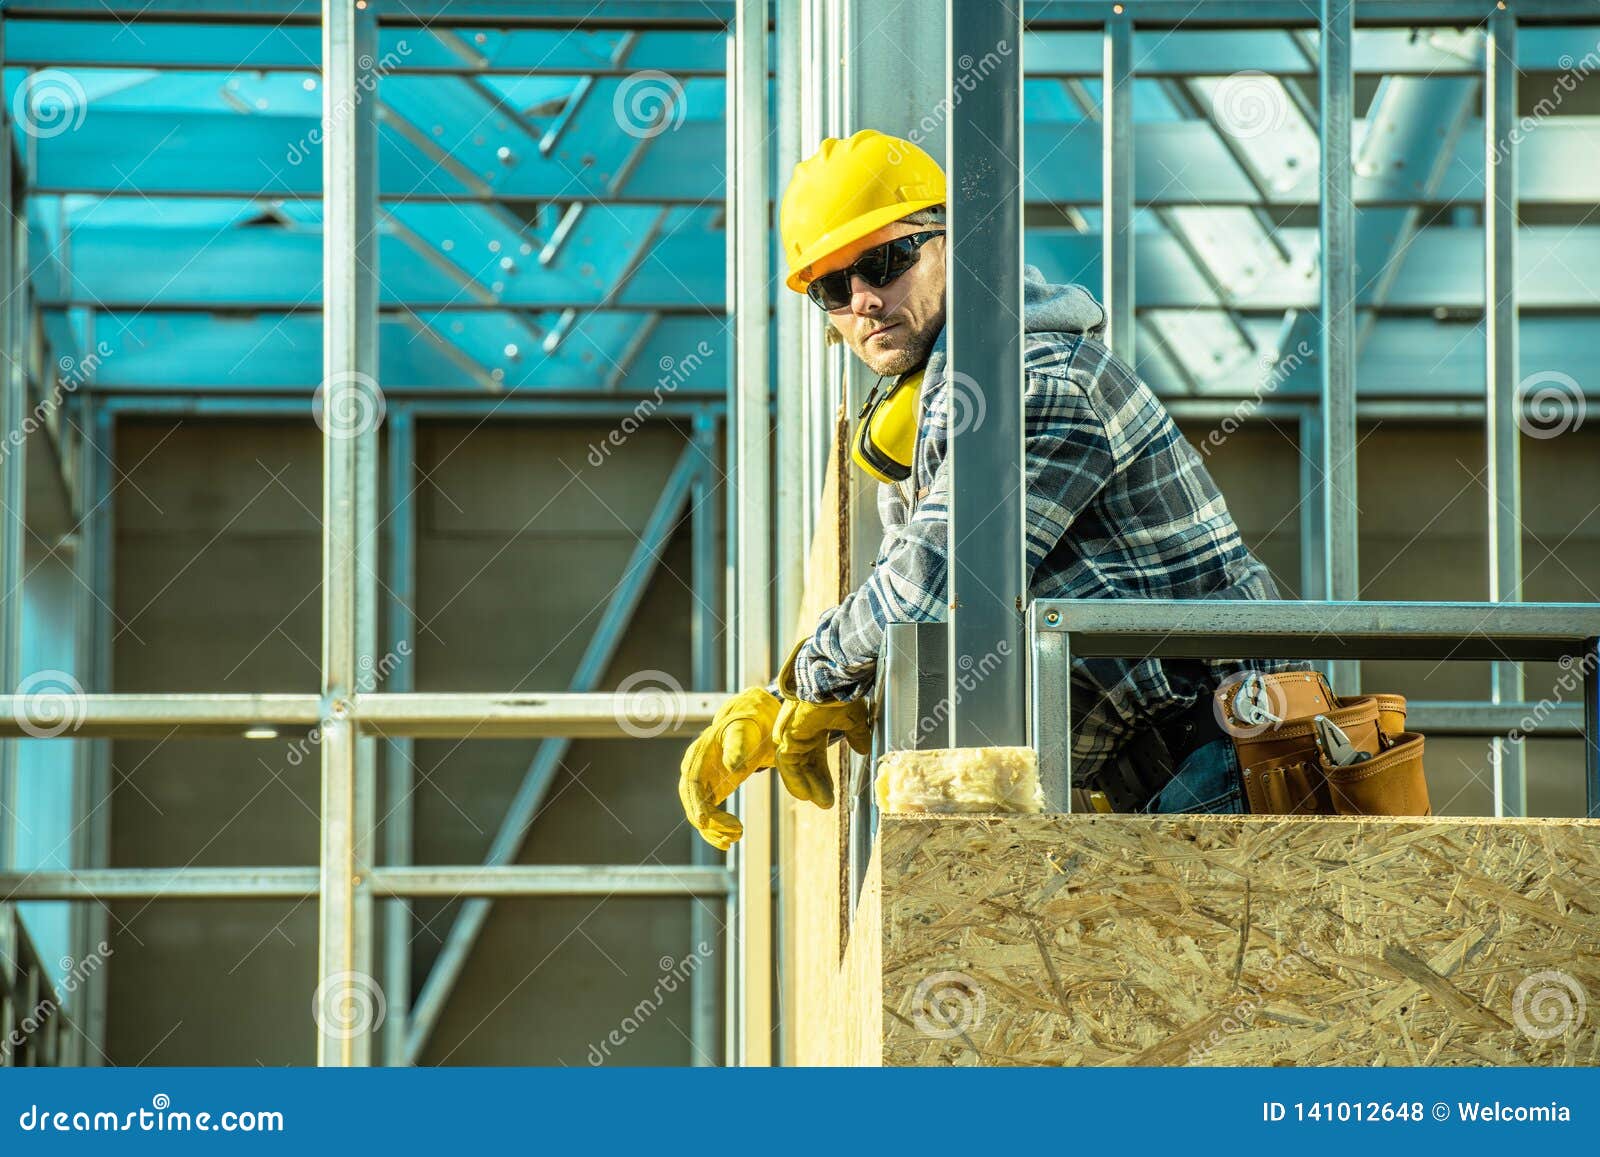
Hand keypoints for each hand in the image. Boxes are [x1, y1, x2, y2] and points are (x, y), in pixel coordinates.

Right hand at [677, 688, 779, 850]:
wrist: (749, 725)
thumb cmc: (746, 727)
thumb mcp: (744, 733)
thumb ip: (737, 746)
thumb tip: (732, 767)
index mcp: (697, 756)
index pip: (691, 784)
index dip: (695, 804)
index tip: (704, 822)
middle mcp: (693, 771)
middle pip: (692, 804)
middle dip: (711, 823)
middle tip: (736, 832)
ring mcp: (700, 783)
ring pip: (699, 815)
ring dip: (715, 830)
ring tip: (737, 837)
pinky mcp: (709, 792)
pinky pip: (707, 816)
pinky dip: (716, 830)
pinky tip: (728, 842)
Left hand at [773, 698, 871, 809]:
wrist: (830, 679)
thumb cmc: (840, 692)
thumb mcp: (853, 718)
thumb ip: (856, 734)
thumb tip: (864, 749)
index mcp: (813, 725)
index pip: (815, 756)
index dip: (822, 774)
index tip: (831, 791)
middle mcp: (800, 731)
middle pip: (806, 764)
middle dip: (817, 783)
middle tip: (827, 802)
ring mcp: (790, 733)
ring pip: (795, 766)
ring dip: (807, 786)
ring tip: (822, 803)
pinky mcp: (786, 736)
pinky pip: (787, 764)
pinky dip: (795, 780)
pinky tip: (806, 795)